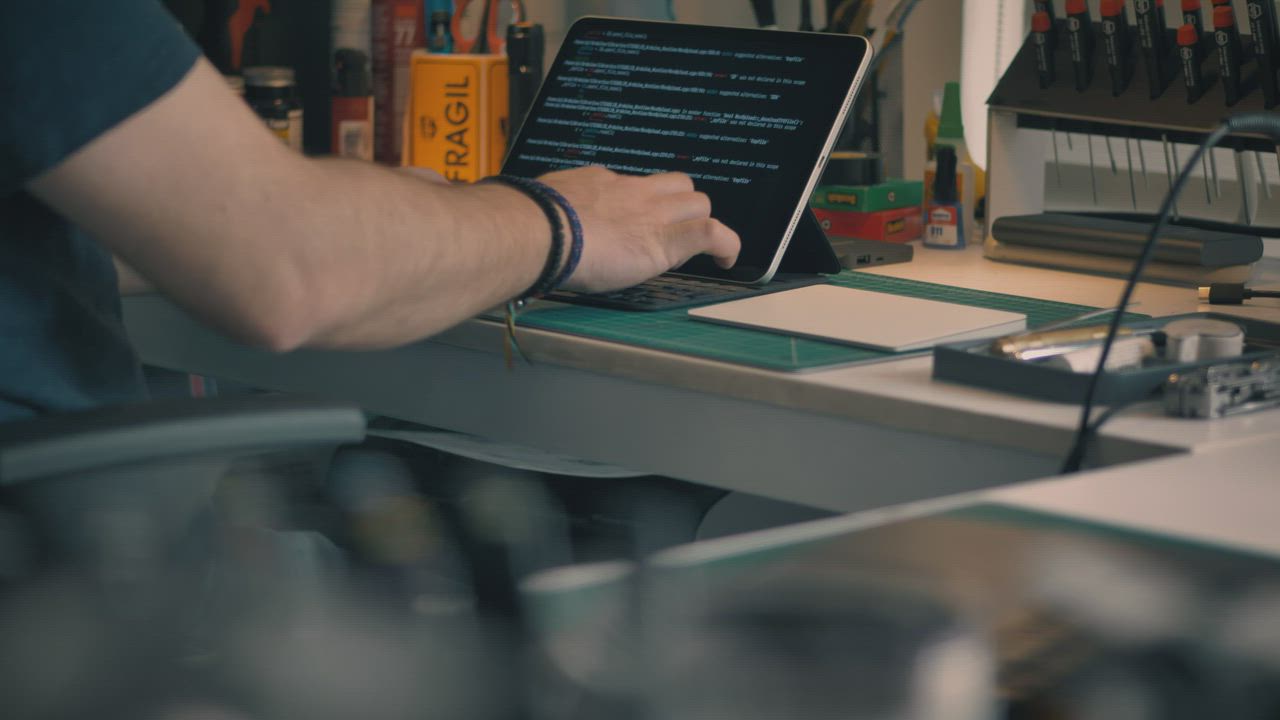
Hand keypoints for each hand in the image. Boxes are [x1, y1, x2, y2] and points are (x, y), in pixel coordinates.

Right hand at [537, 166, 739, 292]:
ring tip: (692, 251)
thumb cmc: (530, 224)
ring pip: (698, 203)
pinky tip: (728, 260)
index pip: (636, 186)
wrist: (540, 231)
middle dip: (680, 208)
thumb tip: (536, 223)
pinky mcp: (665, 240)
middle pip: (677, 185)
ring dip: (699, 224)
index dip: (643, 204)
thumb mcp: (541, 207)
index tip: (634, 223)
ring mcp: (652, 213)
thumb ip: (551, 212)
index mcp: (601, 183)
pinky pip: (712, 233)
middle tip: (667, 235)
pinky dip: (726, 245)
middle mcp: (633, 191)